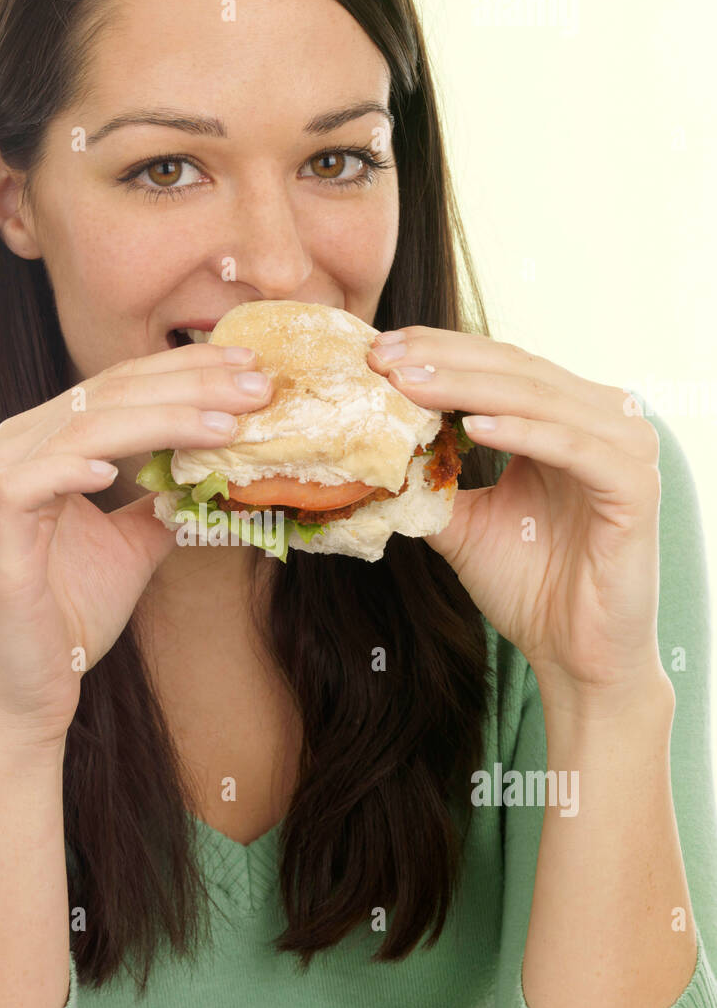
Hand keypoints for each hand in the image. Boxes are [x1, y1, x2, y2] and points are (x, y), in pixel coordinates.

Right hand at [0, 341, 271, 744]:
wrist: (31, 688)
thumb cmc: (72, 613)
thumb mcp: (134, 544)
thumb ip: (164, 500)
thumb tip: (219, 469)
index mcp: (41, 443)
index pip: (118, 387)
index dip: (185, 371)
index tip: (251, 367)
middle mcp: (12, 452)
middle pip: (106, 395)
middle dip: (189, 385)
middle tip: (257, 386)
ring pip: (82, 429)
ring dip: (160, 420)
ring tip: (225, 424)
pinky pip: (30, 486)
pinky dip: (74, 470)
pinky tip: (119, 472)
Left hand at [367, 327, 667, 698]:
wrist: (576, 656)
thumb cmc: (530, 587)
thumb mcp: (465, 521)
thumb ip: (432, 477)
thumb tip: (371, 446)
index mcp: (566, 419)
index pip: (499, 365)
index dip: (437, 352)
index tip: (377, 351)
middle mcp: (602, 421)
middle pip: (516, 370)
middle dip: (443, 361)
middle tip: (383, 357)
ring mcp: (625, 450)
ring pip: (540, 399)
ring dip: (470, 387)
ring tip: (409, 383)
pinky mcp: (636, 488)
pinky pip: (574, 448)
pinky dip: (522, 434)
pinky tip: (470, 429)